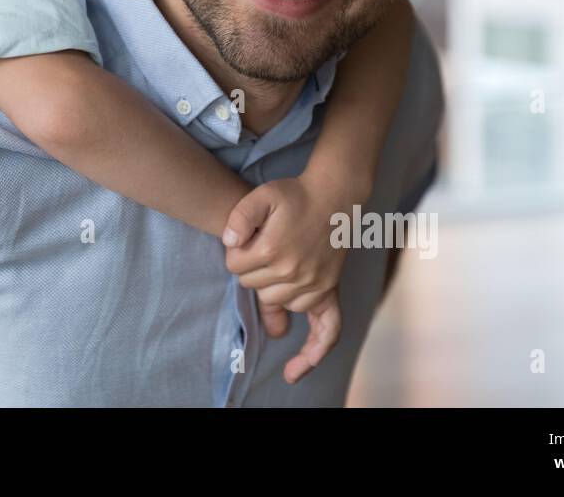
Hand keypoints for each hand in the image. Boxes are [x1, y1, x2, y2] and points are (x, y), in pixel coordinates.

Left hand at [224, 177, 349, 381]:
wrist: (334, 195)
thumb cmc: (295, 195)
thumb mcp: (262, 195)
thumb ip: (240, 216)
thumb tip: (229, 242)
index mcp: (273, 251)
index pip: (234, 266)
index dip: (235, 251)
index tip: (246, 236)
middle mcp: (294, 273)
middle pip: (253, 287)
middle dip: (251, 268)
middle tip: (263, 243)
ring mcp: (313, 285)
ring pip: (276, 302)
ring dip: (271, 288)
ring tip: (277, 261)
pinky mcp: (328, 290)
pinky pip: (324, 331)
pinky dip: (310, 352)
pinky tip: (294, 370)